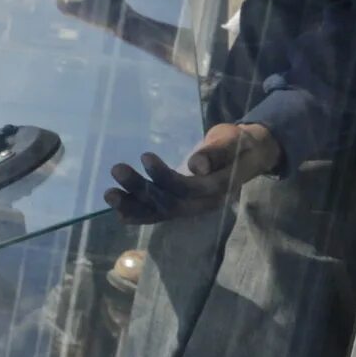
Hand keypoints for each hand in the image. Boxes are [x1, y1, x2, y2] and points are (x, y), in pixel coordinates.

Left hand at [105, 121, 282, 223]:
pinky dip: (138, 214)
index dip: (164, 176)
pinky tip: (118, 211)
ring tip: (108, 193)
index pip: (188, 188)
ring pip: (160, 212)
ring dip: (132, 205)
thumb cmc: (239, 144)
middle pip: (169, 203)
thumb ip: (217, 153)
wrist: (247, 155)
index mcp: (219, 188)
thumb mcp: (233, 141)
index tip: (145, 156)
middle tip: (116, 168)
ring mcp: (192, 207)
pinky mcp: (181, 205)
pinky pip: (159, 215)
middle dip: (140, 188)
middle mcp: (204, 203)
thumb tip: (197, 165)